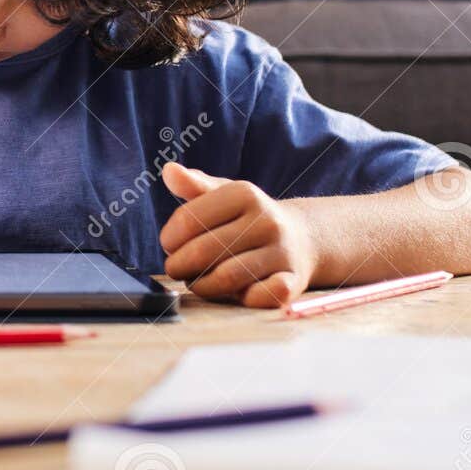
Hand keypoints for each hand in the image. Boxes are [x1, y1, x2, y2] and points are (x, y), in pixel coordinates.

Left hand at [159, 161, 314, 306]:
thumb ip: (194, 186)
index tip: (170, 245)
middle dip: (179, 265)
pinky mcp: (293, 281)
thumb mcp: (224, 194)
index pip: (188, 220)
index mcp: (244, 194)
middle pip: (202, 251)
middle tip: (176, 268)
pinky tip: (234, 292)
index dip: (170, 238)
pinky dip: (242, 299)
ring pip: (226, 277)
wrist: (301, 237)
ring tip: (197, 282)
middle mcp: (266, 221)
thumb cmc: (249, 217)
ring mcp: (282, 252)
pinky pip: (261, 296)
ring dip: (202, 286)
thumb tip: (168, 170)